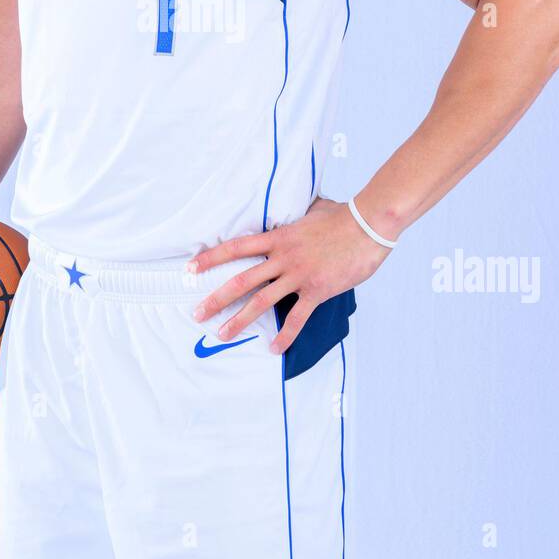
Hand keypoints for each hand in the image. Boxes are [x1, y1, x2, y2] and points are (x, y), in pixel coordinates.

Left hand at [188, 195, 393, 354]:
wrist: (368, 225)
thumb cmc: (344, 216)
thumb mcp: (313, 210)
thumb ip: (299, 215)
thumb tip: (300, 210)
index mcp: (279, 237)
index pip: (237, 247)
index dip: (211, 258)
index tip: (191, 268)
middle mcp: (283, 257)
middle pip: (241, 280)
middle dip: (216, 298)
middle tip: (197, 313)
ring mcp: (299, 275)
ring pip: (261, 302)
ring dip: (239, 321)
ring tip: (222, 335)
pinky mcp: (317, 291)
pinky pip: (296, 318)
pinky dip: (284, 336)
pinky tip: (273, 349)